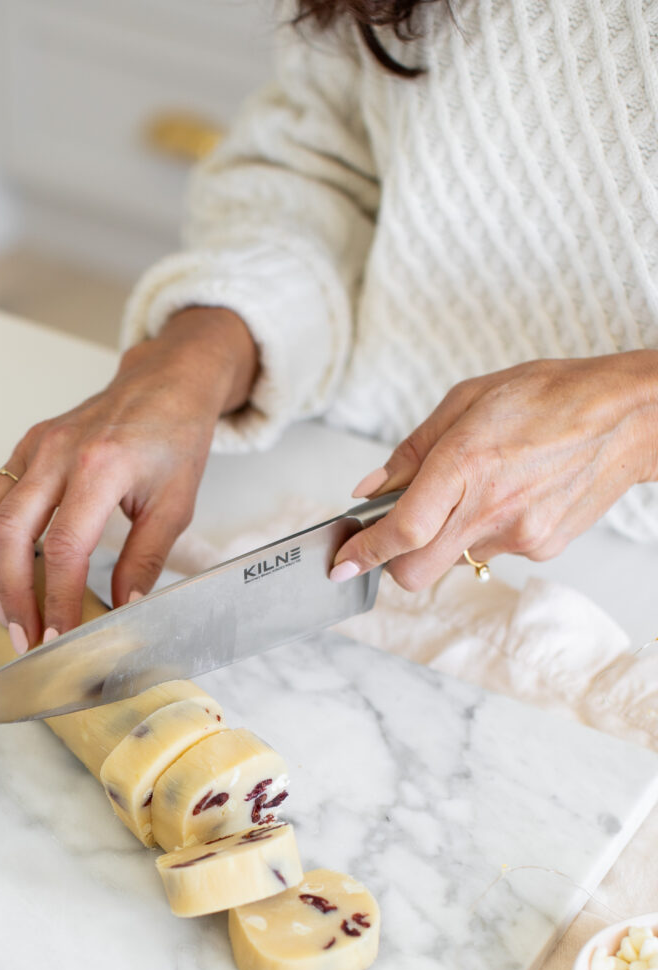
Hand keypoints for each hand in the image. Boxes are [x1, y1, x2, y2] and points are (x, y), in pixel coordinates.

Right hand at [0, 307, 258, 650]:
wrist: (164, 381)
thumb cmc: (174, 437)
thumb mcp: (175, 504)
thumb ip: (146, 558)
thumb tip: (122, 608)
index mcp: (101, 467)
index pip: (65, 547)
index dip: (57, 598)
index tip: (58, 635)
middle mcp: (58, 453)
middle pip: (12, 534)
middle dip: (13, 594)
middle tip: (25, 637)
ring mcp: (36, 447)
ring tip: (2, 614)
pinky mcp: (25, 448)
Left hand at [330, 352, 657, 590]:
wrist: (628, 417)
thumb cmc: (551, 397)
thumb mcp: (468, 400)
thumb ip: (413, 450)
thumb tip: (370, 488)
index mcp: (467, 465)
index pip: (401, 530)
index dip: (364, 553)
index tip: (340, 565)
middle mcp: (491, 508)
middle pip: (417, 572)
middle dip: (395, 562)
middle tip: (399, 534)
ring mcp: (519, 535)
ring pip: (455, 562)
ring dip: (448, 539)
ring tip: (479, 490)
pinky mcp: (542, 549)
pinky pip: (494, 553)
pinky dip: (486, 533)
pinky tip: (511, 496)